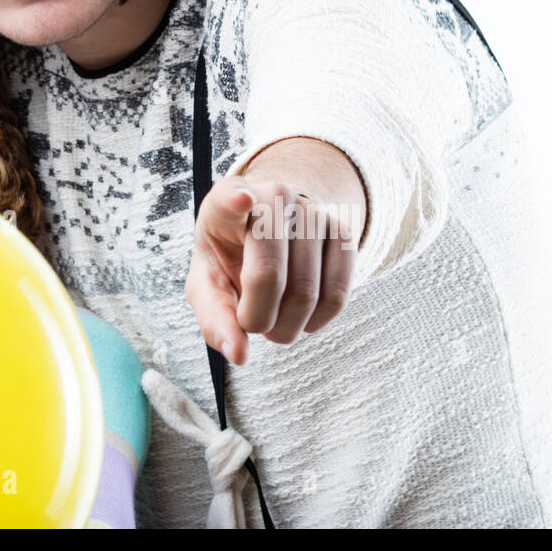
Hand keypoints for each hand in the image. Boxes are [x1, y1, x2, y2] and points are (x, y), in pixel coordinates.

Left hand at [185, 141, 365, 365]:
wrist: (270, 228)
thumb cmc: (231, 257)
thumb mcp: (208, 281)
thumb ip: (214, 316)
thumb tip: (239, 354)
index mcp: (225, 201)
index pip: (230, 198)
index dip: (234, 201)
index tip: (239, 200)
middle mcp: (273, 196)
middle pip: (268, 274)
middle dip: (259, 319)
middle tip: (253, 324)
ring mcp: (312, 210)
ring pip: (306, 293)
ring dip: (288, 327)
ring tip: (274, 318)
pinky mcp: (343, 231)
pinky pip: (338, 295)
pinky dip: (318, 320)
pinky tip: (302, 315)